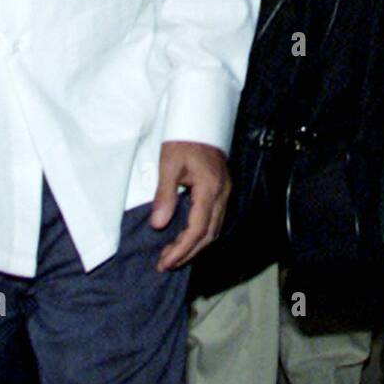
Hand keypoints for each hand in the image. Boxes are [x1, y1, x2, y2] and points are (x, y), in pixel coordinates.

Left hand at [150, 140, 229, 271]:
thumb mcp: (169, 164)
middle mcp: (222, 194)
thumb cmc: (183, 139)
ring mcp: (224, 192)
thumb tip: (158, 225)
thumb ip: (165, 195)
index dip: (182, 249)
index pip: (198, 229)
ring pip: (214, 229)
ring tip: (173, 256)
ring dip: (194, 246)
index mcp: (210, 188)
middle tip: (165, 264)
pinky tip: (186, 237)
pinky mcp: (222, 190)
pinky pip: (214, 219)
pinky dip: (200, 234)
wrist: (201, 119)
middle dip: (188, 253)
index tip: (164, 262)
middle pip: (209, 235)